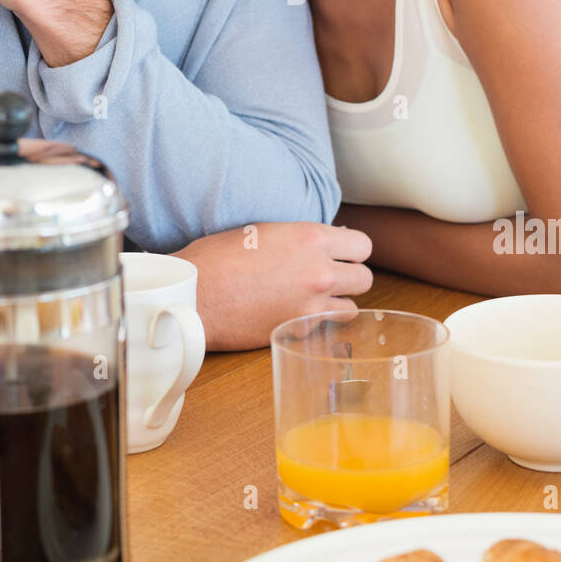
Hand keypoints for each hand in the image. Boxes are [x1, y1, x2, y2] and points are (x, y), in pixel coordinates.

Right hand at [178, 221, 373, 350]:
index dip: (351, 249)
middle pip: (365, 278)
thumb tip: (332, 241)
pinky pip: (325, 326)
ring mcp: (312, 305)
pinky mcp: (299, 331)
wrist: (195, 295)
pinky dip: (316, 321)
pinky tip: (293, 312)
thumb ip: (304, 238)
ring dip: (337, 302)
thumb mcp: (267, 231)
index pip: (363, 244)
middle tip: (329, 276)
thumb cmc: (220, 257)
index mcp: (311, 238)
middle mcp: (320, 271)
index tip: (340, 253)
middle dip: (350, 276)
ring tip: (313, 298)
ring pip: (352, 307)